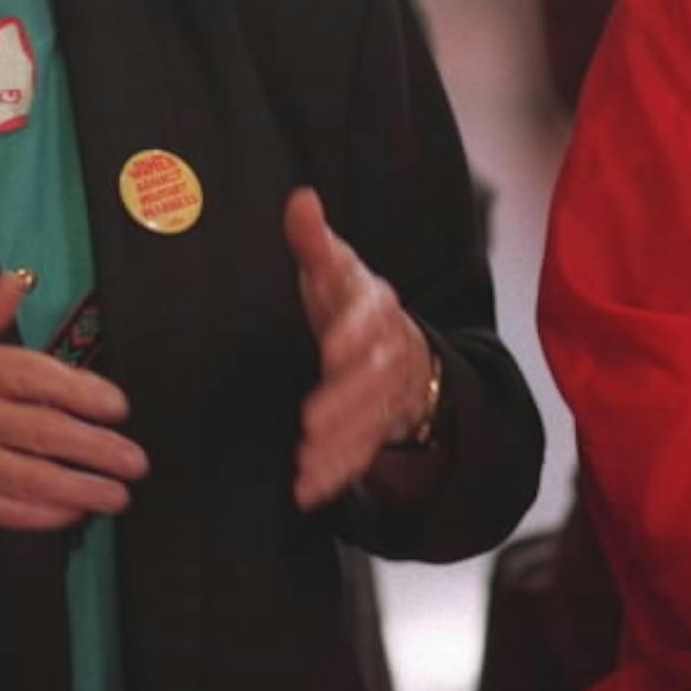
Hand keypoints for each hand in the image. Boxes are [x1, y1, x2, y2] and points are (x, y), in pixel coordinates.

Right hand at [0, 273, 147, 568]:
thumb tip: (19, 279)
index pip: (33, 376)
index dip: (82, 391)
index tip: (117, 406)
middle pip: (43, 430)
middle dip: (97, 447)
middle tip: (134, 458)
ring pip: (32, 476)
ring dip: (83, 488)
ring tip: (119, 493)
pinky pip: (9, 508)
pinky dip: (47, 513)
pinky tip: (75, 510)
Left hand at [284, 187, 434, 507]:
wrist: (388, 337)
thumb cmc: (346, 296)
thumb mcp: (331, 265)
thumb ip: (312, 239)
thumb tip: (301, 199)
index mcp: (375, 305)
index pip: (370, 318)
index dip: (354, 334)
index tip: (330, 350)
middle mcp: (389, 350)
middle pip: (373, 379)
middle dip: (345, 403)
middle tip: (310, 423)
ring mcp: (388, 392)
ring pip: (370, 423)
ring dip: (340, 448)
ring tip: (306, 467)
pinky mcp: (378, 425)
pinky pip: (363, 452)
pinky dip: (337, 474)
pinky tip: (308, 492)